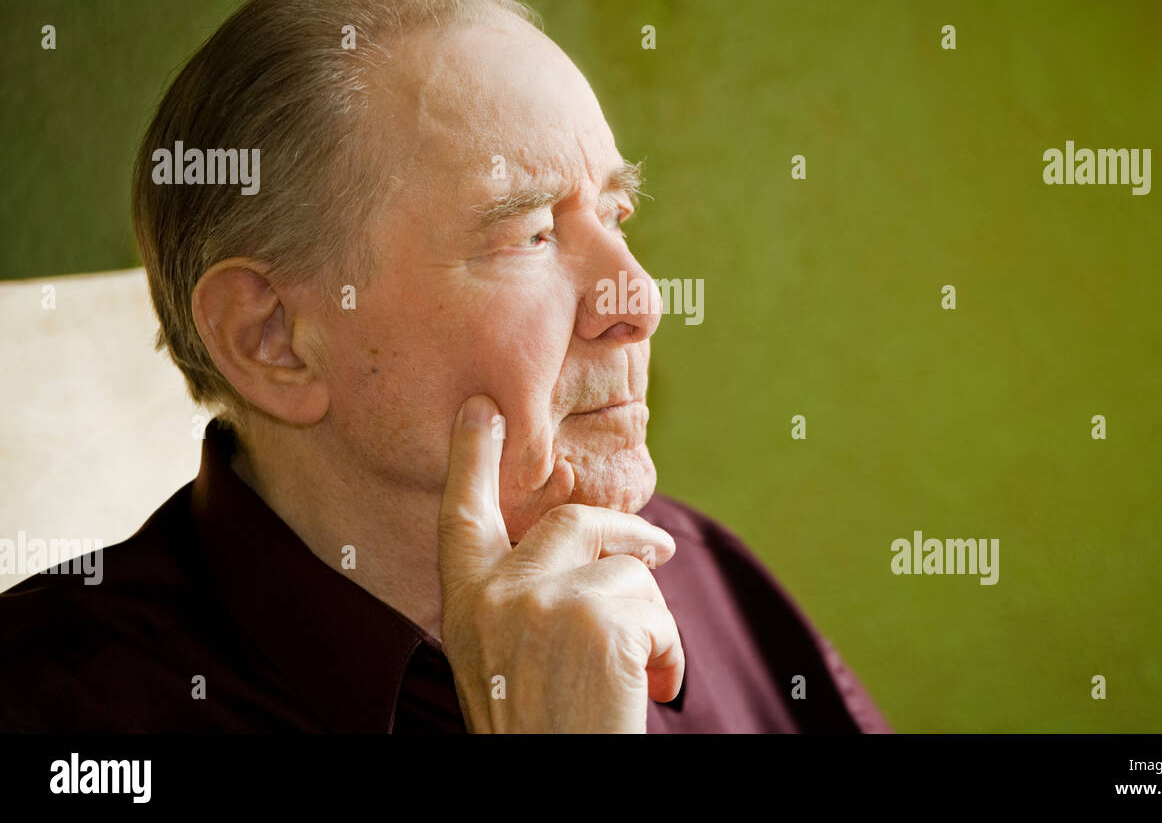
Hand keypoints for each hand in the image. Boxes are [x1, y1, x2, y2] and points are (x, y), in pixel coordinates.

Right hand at [437, 394, 684, 731]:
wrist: (559, 789)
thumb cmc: (542, 730)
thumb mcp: (507, 661)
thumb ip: (523, 601)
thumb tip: (585, 551)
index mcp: (464, 604)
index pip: (462, 515)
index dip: (472, 458)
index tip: (483, 408)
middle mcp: (494, 594)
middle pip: (575, 521)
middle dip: (628, 534)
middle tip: (661, 549)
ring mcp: (543, 600)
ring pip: (627, 567)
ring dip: (652, 619)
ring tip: (647, 675)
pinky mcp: (595, 616)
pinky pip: (655, 604)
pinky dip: (668, 650)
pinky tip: (654, 689)